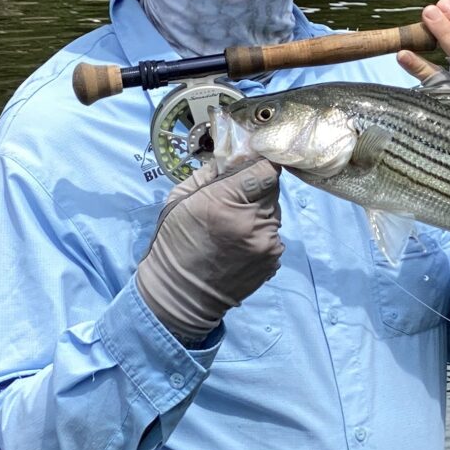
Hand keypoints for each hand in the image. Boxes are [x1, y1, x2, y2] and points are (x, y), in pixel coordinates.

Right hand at [134, 157, 283, 343]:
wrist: (180, 294)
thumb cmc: (175, 242)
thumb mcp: (180, 199)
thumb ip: (211, 173)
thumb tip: (236, 155)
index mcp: (225, 203)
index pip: (266, 169)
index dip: (261, 163)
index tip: (253, 164)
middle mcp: (252, 223)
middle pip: (272, 190)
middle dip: (257, 190)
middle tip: (234, 202)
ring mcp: (267, 245)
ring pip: (274, 213)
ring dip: (259, 214)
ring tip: (233, 229)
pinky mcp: (273, 261)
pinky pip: (273, 236)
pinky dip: (261, 235)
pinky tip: (239, 246)